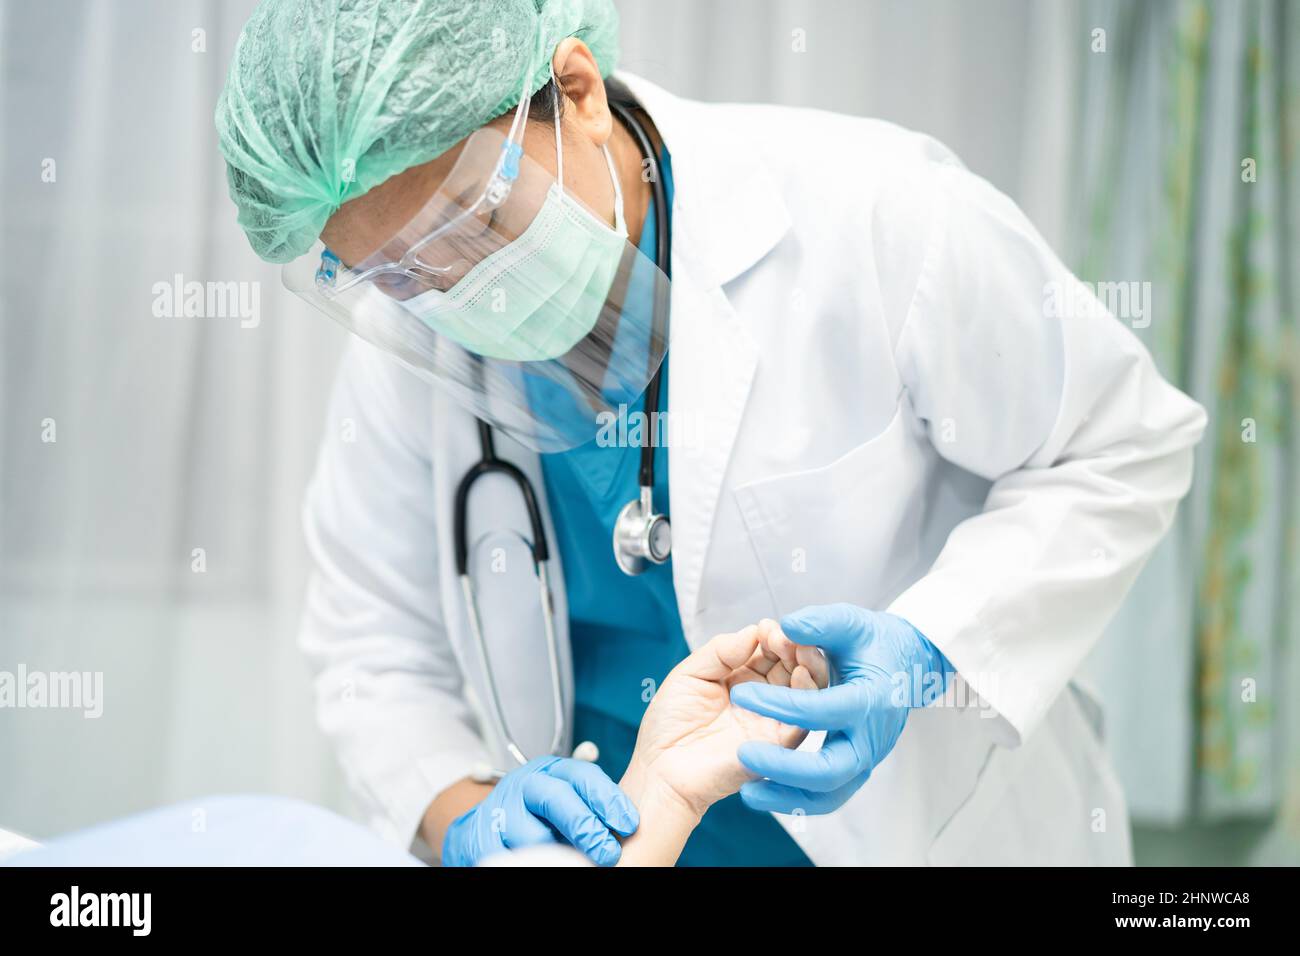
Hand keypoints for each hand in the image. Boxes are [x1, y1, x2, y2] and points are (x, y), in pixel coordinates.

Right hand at [440, 756, 637, 866]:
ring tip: (572, 861)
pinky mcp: (483, 836)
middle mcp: (526, 784)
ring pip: (534, 835)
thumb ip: (591, 799)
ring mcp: (502, 810)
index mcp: (552, 771)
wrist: (489, 827)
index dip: (608, 799)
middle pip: (558, 799)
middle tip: (609, 853)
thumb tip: (629, 819)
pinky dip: (530, 863)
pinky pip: (510, 855)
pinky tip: (543, 863)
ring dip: (557, 852)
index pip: (583, 776)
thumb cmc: (540, 815)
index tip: (629, 824)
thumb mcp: (566, 798)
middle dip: (587, 828)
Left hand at [623, 621, 828, 819]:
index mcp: (740, 679)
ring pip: (805, 689)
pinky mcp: (777, 744)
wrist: (660, 771)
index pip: (769, 651)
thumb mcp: (690, 674)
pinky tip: (801, 673)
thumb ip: (720, 650)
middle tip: (789, 635)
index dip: (773, 636)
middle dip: (794, 646)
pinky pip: (803, 720)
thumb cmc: (668, 727)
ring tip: (798, 648)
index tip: (769, 627)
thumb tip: (753, 630)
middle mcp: (761, 698)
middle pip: (792, 666)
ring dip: (807, 663)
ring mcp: (771, 720)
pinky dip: (807, 693)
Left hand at [730, 603, 952, 814]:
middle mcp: (868, 737)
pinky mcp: (855, 767)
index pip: (821, 709)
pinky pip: (827, 794)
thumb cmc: (874, 643)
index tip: (740, 694)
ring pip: (828, 794)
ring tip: (748, 793)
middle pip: (830, 769)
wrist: (907, 666)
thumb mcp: (851, 623)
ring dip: (787, 797)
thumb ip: (820, 623)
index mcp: (868, 699)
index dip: (779, 703)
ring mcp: (864, 758)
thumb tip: (787, 626)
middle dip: (784, 767)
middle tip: (743, 754)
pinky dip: (796, 799)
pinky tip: (763, 792)